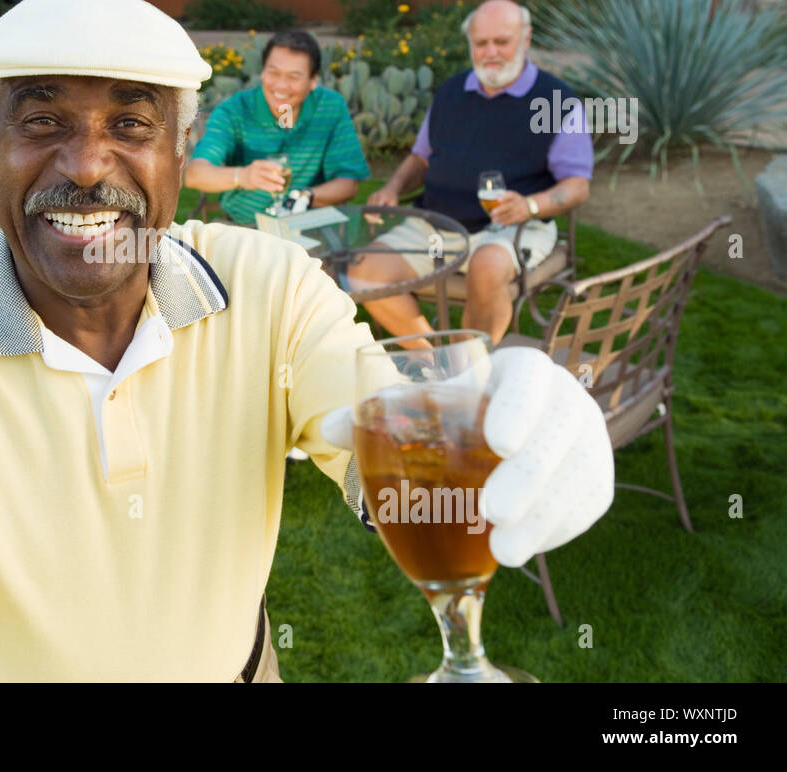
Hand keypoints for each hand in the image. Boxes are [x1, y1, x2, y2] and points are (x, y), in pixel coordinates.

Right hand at [237, 160, 286, 193]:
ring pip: (265, 181)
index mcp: (257, 163)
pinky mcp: (253, 183)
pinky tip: (274, 189)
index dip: (274, 166)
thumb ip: (266, 169)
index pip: (266, 164)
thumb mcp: (257, 166)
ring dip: (274, 185)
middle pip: (267, 174)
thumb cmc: (253, 171)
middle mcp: (255, 169)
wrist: (239, 176)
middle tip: (283, 181)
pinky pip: (262, 186)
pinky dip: (269, 188)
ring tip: (281, 188)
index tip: (281, 169)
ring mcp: (253, 177)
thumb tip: (281, 172)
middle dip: (276, 178)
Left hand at [319, 346, 613, 565]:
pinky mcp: (594, 482)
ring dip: (543, 516)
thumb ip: (381, 415)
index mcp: (519, 370)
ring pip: (578, 475)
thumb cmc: (454, 416)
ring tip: (503, 550)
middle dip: (532, 475)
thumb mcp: (425, 409)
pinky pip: (583, 507)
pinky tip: (520, 547)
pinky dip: (553, 531)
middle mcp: (563, 399)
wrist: (501, 438)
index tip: (499, 441)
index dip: (521, 405)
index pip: (532, 375)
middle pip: (562, 430)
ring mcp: (586, 442)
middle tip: (494, 510)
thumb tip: (326, 429)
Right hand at [364, 186, 398, 223]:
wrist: (389, 189)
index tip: (375, 219)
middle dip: (370, 215)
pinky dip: (368, 212)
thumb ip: (392, 208)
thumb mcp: (394, 202)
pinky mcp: (369, 198)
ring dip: (368, 214)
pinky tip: (369, 217)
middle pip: (371, 207)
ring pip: (368, 207)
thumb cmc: (392, 197)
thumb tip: (391, 216)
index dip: (375, 213)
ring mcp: (371, 196)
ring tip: (370, 222)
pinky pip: (367, 206)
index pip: (377, 206)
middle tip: (371, 223)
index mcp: (382, 196)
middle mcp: (375, 195)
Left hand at [488, 190, 530, 225]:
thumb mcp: (513, 197)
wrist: (531, 206)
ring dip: (501, 218)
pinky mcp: (522, 217)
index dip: (505, 197)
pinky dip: (507, 222)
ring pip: (510, 214)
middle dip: (500, 210)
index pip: (511, 195)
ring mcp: (521, 210)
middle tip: (492, 212)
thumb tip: (487, 202)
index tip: (499, 199)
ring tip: (493, 220)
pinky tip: (501, 222)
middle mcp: (519, 202)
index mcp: (515, 196)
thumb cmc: (517, 201)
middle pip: (509, 206)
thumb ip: (504, 198)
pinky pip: (514, 220)